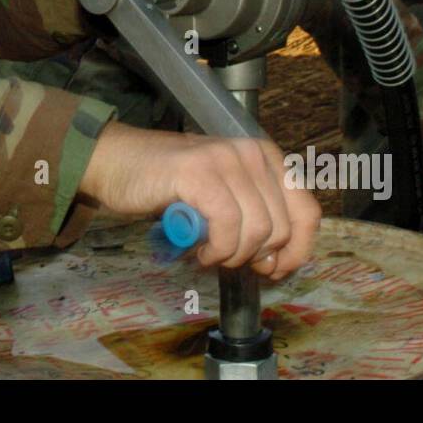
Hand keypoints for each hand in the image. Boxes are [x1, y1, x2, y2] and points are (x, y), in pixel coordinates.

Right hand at [77, 124, 320, 279]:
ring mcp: (226, 159)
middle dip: (255, 256)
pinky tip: (199, 250)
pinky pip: (228, 225)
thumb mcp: (223, 196)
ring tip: (207, 253)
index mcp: (265, 157)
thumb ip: (253, 217)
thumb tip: (277, 261)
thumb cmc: (167, 184)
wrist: (115, 161)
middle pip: (282, 228)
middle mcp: (252, 152)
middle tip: (225, 258)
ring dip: (231, 255)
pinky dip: (216, 249)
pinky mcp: (199, 172)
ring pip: (258, 230)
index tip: (272, 270)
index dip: (296, 250)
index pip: (307, 211)